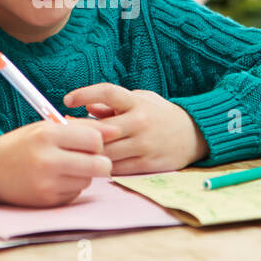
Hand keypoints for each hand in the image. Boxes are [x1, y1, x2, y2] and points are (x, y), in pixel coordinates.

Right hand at [0, 118, 114, 206]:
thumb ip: (81, 128)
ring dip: (84, 175)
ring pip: (89, 180)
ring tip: (65, 168)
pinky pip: (75, 194)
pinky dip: (71, 187)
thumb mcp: (47, 127)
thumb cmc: (22, 145)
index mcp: (48, 135)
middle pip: (99, 165)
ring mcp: (48, 183)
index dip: (97, 141)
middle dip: (101, 162)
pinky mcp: (47, 200)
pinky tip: (55, 180)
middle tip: (92, 159)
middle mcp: (48, 159)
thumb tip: (116, 132)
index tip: (89, 143)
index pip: (94, 139)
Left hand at [63, 83, 209, 174]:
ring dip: (90, 152)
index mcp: (137, 103)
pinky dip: (104, 166)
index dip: (85, 94)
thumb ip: (114, 104)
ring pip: (107, 152)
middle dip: (81, 133)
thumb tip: (87, 108)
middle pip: (101, 130)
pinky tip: (96, 162)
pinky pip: (117, 168)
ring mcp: (144, 145)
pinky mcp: (147, 163)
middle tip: (65, 134)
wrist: (195, 134)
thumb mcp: (141, 100)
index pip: (107, 93)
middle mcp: (140, 122)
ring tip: (78, 150)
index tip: (67, 100)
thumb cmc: (160, 115)